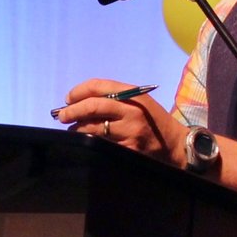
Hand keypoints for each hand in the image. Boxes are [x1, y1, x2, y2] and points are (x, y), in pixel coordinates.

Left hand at [55, 78, 186, 163]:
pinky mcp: (128, 150)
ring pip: (92, 128)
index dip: (78, 91)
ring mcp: (130, 132)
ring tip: (73, 130)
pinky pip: (100, 145)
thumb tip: (76, 101)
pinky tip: (86, 142)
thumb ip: (113, 98)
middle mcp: (132, 111)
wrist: (175, 145)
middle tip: (62, 116)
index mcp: (133, 95)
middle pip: (93, 106)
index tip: (68, 99)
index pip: (98, 86)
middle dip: (72, 111)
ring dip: (77, 129)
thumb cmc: (152, 121)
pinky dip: (89, 143)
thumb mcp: (138, 103)